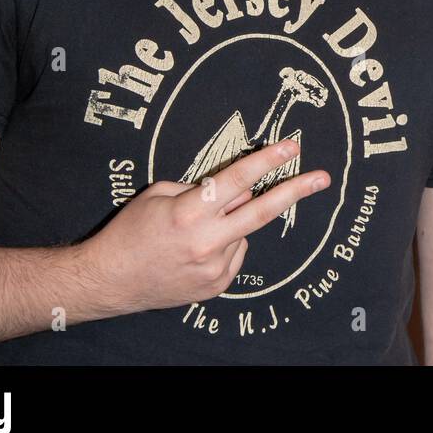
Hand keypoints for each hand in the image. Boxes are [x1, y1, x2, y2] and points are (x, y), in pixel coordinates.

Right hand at [78, 141, 329, 313]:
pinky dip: (225, 244)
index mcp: (188, 213)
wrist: (109, 282)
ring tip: (195, 231)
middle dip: (296, 191)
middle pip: (262, 211)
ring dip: (232, 222)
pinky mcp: (217, 285)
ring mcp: (214, 267)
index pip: (236, 180)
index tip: (291, 147)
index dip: (266, 161)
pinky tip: (197, 250)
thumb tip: (240, 190)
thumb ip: (202, 189)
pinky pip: (235, 252)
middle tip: (323, 178)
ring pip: (243, 231)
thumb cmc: (130, 232)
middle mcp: (206, 242)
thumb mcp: (158, 195)